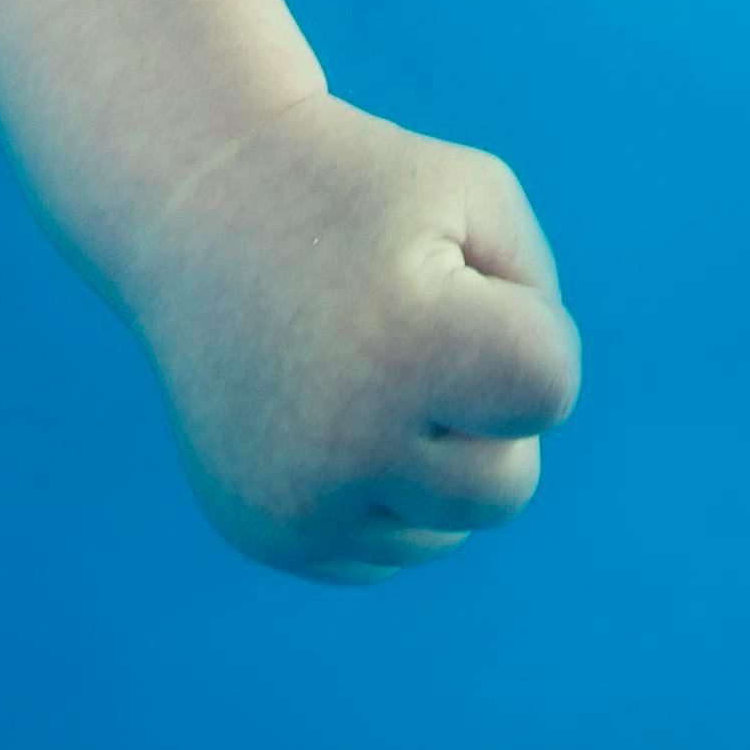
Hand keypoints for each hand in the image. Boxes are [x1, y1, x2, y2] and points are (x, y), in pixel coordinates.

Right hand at [101, 96, 582, 580]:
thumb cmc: (360, 195)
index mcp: (410, 346)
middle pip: (508, 487)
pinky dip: (381, 496)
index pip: (552, 391)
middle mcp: (347, 442)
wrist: (197, 209)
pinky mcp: (267, 533)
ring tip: (368, 375)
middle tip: (417, 341)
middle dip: (488, 418)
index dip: (528, 331)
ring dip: (436, 465)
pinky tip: (332, 417)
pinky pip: (384, 553)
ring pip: (448, 532)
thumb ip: (542, 311)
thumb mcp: (476, 198)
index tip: (457, 284)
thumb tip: (520, 439)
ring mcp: (298, 500)